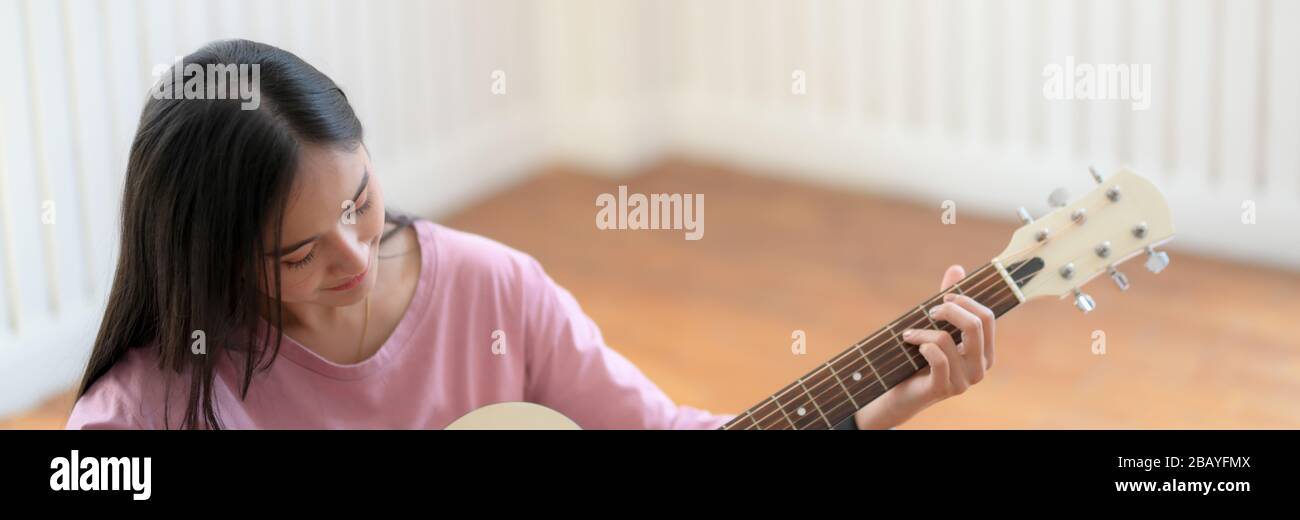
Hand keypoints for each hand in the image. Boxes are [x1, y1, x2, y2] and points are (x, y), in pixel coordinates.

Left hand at [852, 264, 995, 428]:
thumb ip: (949, 301)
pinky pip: (937, 357)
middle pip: (975, 324)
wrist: (903, 393)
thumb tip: (957, 268)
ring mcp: (964, 380)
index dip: (965, 300)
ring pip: (947, 339)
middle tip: (929, 311)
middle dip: (949, 309)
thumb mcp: (936, 326)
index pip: (987, 316)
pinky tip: (911, 342)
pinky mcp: (944, 388)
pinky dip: (921, 343)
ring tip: (911, 333)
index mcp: (985, 351)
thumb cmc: (921, 357)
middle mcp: (981, 367)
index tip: (944, 298)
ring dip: (923, 330)